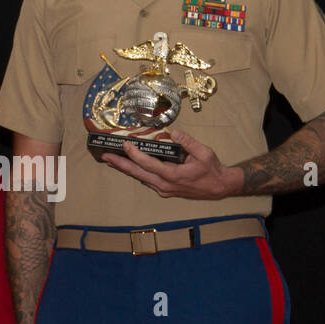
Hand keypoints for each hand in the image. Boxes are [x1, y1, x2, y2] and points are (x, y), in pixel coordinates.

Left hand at [100, 129, 242, 199]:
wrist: (219, 187)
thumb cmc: (212, 170)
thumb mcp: (204, 152)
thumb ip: (188, 142)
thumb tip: (173, 133)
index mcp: (173, 175)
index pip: (149, 164)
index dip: (135, 154)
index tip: (125, 145)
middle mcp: (165, 185)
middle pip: (138, 173)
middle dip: (120, 164)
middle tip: (105, 156)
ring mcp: (164, 190)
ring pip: (140, 177)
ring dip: (126, 169)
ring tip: (112, 160)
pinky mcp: (165, 190)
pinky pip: (147, 180)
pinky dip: (137, 172)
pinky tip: (129, 165)